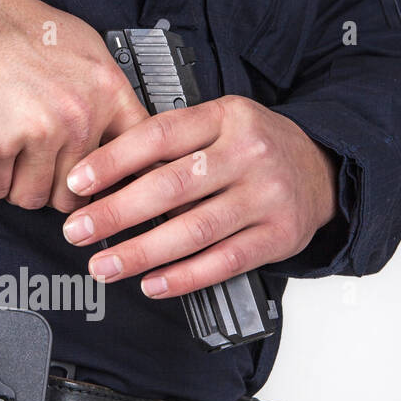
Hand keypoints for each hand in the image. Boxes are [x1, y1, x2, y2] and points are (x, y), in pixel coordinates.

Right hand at [0, 0, 148, 212]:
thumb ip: (104, 96)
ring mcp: (40, 132)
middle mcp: (80, 116)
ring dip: (15, 185)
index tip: (104, 191)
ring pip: (32, 198)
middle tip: (35, 168)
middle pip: (74, 193)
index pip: (134, 159)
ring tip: (7, 157)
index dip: (117, 182)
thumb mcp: (85, 49)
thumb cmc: (21, 31)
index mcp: (107, 93)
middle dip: (51, 187)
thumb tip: (120, 137)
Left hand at [60, 95, 339, 296]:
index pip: (160, 135)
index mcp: (226, 117)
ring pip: (194, 230)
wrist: (323, 169)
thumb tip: (106, 179)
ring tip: (104, 265)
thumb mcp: (218, 124)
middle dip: (116, 212)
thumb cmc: (254, 148)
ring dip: (141, 253)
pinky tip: (151, 284)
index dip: (114, 160)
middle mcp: (248, 154)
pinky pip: (224, 262)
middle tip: (78, 230)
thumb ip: (172, 144)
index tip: (78, 181)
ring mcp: (267, 196)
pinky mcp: (279, 235)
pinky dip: (183, 277)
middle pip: (172, 186)